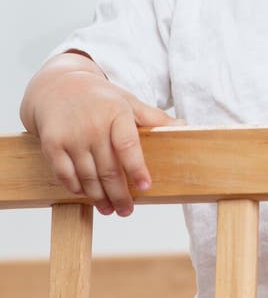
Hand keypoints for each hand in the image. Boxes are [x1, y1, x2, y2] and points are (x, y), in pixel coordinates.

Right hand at [25, 63, 182, 215]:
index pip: (128, 145)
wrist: (58, 86)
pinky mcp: (52, 144)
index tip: (146, 187)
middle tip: (127, 210)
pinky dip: (76, 188)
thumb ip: (153, 117)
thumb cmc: (100, 98)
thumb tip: (185, 126)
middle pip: (109, 169)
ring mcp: (71, 135)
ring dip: (99, 197)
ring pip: (87, 176)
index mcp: (116, 113)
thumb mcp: (128, 101)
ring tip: (109, 208)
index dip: (137, 168)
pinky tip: (85, 194)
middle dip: (119, 194)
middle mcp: (93, 125)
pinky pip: (65, 175)